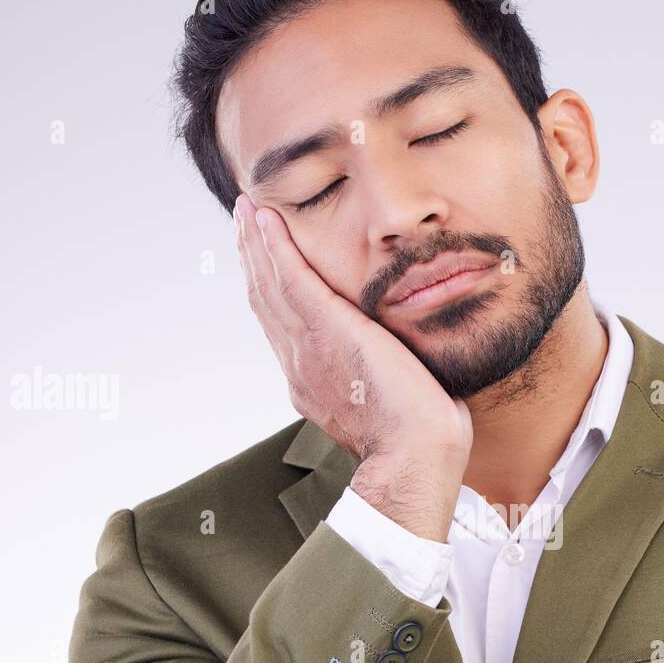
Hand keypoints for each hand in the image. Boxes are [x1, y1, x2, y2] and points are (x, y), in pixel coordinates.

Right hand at [234, 195, 470, 539]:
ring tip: (248, 210)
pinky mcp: (327, 329)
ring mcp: (308, 347)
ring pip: (270, 285)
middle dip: (253, 260)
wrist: (416, 452)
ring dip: (256, 243)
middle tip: (244, 223)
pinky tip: (266, 219)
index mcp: (312, 383)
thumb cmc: (420, 439)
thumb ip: (383, 379)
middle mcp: (300, 365)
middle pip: (266, 302)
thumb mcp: (391, 402)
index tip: (264, 264)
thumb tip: (401, 367)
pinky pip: (291, 278)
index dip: (270, 292)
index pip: (283, 327)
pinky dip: (275, 246)